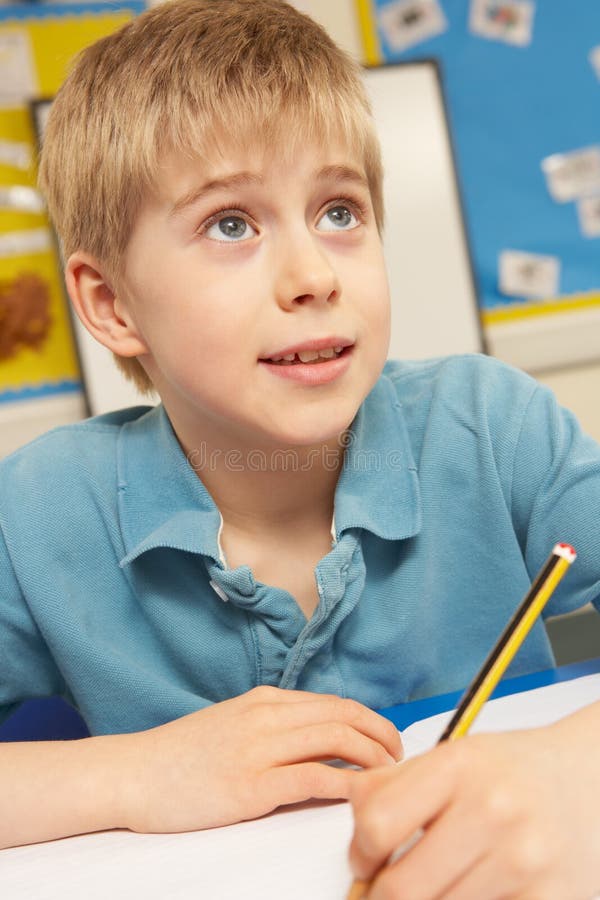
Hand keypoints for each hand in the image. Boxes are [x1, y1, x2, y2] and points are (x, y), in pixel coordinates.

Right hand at [118, 686, 401, 832]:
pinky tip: (361, 796)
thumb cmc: (182, 755)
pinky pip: (312, 779)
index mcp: (264, 700)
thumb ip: (273, 726)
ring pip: (335, 740)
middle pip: (343, 716)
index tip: (389, 742)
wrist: (134, 773)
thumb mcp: (233, 724)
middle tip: (401, 759)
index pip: (335, 703)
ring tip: (390, 778)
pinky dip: (345, 786)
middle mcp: (266, 716)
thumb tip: (318, 740)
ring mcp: (258, 748)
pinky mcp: (250, 786)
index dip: (371, 721)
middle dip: (382, 736)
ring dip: (372, 759)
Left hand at [349, 702, 599, 898]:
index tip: (363, 860)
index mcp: (459, 766)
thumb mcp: (455, 755)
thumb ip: (396, 783)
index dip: (359, 852)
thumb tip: (353, 824)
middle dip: (380, 898)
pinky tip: (470, 891)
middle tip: (384, 891)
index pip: (377, 822)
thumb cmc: (514, 770)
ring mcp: (524, 859)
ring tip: (434, 884)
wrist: (590, 778)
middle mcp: (492, 810)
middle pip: (401, 888)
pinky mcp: (550, 899)